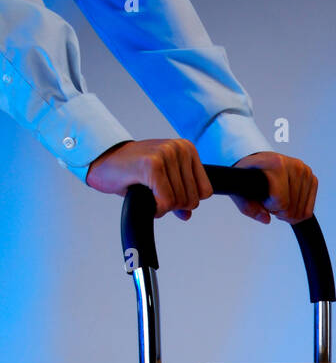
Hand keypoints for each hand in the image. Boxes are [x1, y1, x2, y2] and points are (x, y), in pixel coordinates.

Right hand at [86, 139, 212, 218]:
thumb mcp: (162, 183)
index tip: (168, 192)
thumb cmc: (133, 172)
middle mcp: (179, 148)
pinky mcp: (152, 165)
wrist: (104, 163)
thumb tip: (188, 214)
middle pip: (192, 199)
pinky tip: (145, 198)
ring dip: (162, 207)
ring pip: (179, 202)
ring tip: (147, 192)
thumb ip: (179, 196)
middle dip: (173, 205)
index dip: (186, 200)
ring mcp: (166, 154)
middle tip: (154, 194)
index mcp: (187, 149)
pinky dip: (156, 208)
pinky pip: (166, 202)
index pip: (205, 191)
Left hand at [231, 152, 317, 223]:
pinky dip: (298, 211)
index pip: (281, 201)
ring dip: (288, 212)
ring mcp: (306, 172)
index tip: (263, 199)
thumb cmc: (251, 174)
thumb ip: (248, 207)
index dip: (270, 207)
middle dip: (279, 211)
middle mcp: (295, 166)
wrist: (260, 163)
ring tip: (279, 200)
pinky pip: (309, 210)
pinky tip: (289, 202)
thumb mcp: (240, 189)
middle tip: (270, 201)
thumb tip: (265, 219)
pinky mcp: (312, 179)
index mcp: (277, 164)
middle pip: (292, 209)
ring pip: (302, 212)